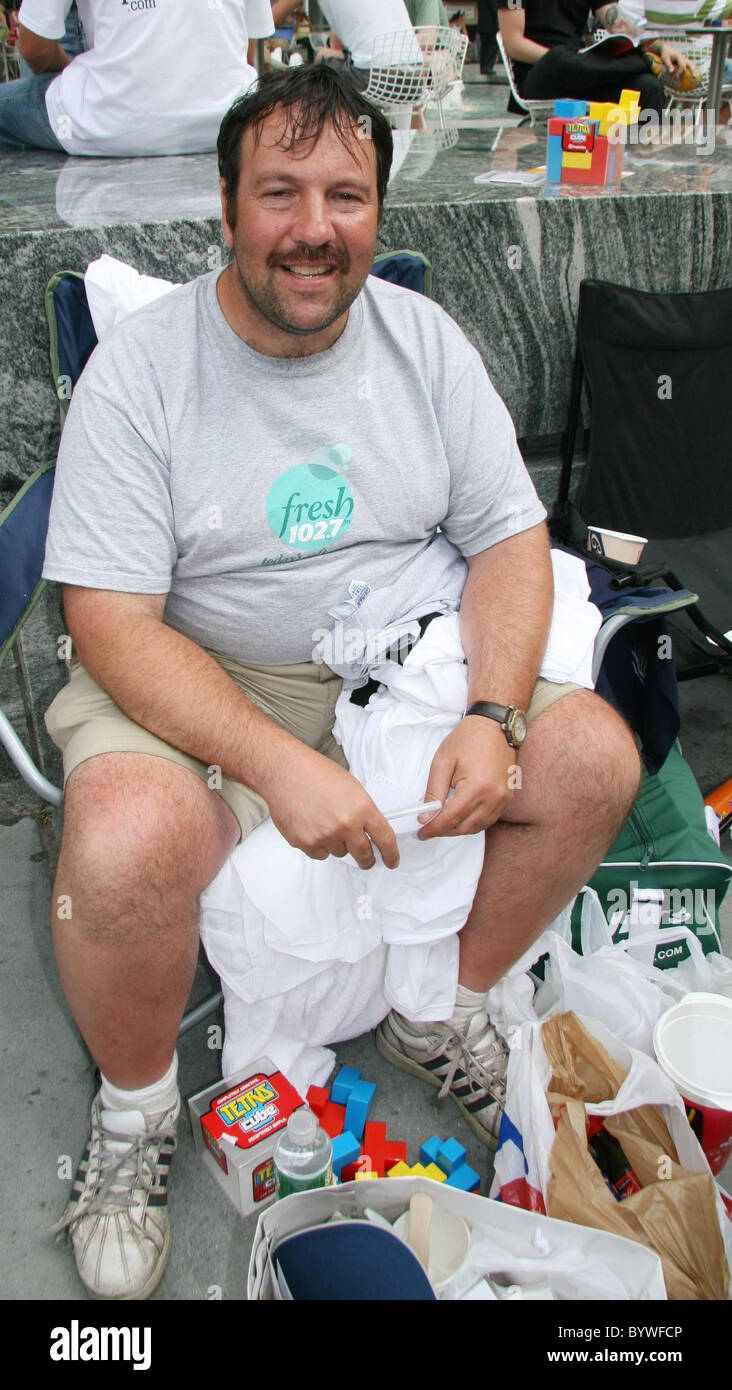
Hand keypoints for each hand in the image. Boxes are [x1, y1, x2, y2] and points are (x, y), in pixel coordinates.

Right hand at [261, 745, 399, 869]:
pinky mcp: (306, 843)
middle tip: (366, 858)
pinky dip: (319, 845)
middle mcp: (345, 825)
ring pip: (340, 853)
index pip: (385, 838)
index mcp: (362, 808)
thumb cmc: (315, 773)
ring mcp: (325, 836)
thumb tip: (369, 829)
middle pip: (364, 854)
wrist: (284, 771)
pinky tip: (313, 826)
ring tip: (326, 822)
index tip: (391, 860)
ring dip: (338, 844)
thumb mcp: (351, 787)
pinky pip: (320, 854)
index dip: (391, 854)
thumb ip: (362, 811)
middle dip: (367, 859)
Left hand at [417, 717, 517, 839]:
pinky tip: (461, 816)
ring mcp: (504, 799)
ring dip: (459, 829)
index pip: (451, 819)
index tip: (422, 833)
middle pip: (465, 827)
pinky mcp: (507, 797)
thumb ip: (433, 792)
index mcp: (477, 787)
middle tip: (429, 827)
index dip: (434, 828)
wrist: (493, 726)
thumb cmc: (468, 739)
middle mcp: (494, 797)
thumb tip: (426, 817)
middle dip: (445, 831)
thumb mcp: (442, 762)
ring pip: (478, 827)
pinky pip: (489, 819)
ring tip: (443, 822)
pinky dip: (473, 822)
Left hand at [657, 40, 697, 78]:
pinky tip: (693, 72)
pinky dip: (691, 67)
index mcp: (679, 56)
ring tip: (695, 75)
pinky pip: (689, 64)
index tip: (676, 77)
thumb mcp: (665, 59)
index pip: (682, 65)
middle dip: (692, 70)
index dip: (680, 72)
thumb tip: (672, 71)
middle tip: (694, 77)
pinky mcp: (683, 60)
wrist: (666, 48)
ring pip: (691, 63)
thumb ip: (668, 65)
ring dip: (693, 69)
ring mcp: (684, 58)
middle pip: (690, 63)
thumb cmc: (665, 54)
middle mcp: (683, 57)